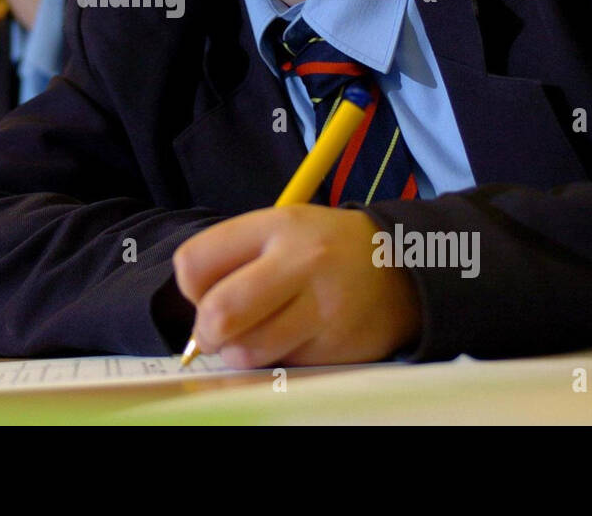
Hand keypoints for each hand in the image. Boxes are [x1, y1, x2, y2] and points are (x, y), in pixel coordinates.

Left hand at [173, 205, 421, 367]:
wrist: (401, 268)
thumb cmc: (323, 250)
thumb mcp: (281, 229)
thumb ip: (234, 260)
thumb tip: (196, 323)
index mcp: (276, 225)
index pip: (195, 262)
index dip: (190, 288)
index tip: (205, 293)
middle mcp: (302, 262)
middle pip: (219, 313)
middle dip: (206, 333)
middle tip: (215, 334)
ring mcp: (324, 307)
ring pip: (248, 351)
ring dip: (239, 353)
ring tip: (254, 338)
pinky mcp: (339, 346)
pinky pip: (284, 366)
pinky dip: (277, 361)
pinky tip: (294, 338)